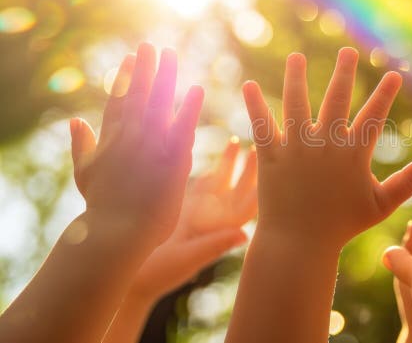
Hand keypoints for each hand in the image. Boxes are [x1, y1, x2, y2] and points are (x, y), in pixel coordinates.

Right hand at [70, 44, 203, 246]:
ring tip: (172, 54)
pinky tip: (197, 89)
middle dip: (145, 67)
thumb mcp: (84, 173)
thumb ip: (81, 145)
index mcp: (110, 138)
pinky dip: (189, 107)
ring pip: (160, 103)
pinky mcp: (171, 160)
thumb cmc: (101, 208)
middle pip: (138, 93)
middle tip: (152, 44)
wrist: (115, 233)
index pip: (118, 99)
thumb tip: (74, 121)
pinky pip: (183, 127)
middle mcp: (129, 136)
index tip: (131, 56)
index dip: (126, 76)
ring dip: (166, 76)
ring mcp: (150, 146)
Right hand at [128, 138, 256, 299]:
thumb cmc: (161, 274)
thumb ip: (213, 245)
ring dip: (229, 164)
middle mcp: (214, 221)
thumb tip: (245, 235)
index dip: (259, 188)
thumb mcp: (188, 258)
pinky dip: (206, 169)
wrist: (133, 277)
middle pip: (238, 190)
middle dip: (249, 169)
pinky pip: (200, 186)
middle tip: (257, 147)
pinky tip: (208, 154)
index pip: (247, 207)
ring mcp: (199, 213)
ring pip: (220, 184)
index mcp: (220, 232)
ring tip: (236, 142)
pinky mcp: (182, 209)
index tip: (269, 168)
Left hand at [242, 48, 411, 248]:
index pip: (373, 115)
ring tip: (296, 57)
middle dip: (343, 72)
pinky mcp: (271, 156)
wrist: (298, 243)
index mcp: (353, 154)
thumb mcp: (379, 205)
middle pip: (335, 98)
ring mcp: (296, 148)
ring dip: (296, 77)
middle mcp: (324, 145)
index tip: (394, 74)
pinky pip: (262, 125)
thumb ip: (408, 182)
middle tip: (347, 51)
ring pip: (295, 103)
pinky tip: (249, 85)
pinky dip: (255, 104)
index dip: (385, 93)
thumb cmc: (342, 226)